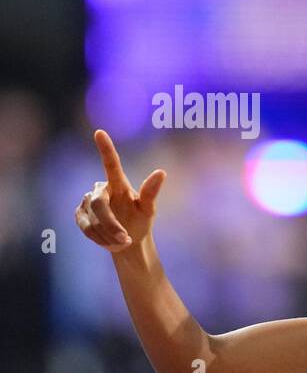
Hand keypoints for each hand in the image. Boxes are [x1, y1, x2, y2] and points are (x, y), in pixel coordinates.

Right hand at [74, 129, 165, 252]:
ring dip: (109, 235)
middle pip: (98, 204)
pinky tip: (110, 240)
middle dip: (111, 224)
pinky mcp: (79, 214)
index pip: (111, 164)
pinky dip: (100, 239)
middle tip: (125, 239)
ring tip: (122, 239)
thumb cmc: (140, 221)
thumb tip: (161, 172)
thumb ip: (151, 192)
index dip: (106, 148)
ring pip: (93, 221)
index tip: (100, 132)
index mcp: (119, 184)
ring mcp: (87, 201)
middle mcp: (100, 189)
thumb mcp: (148, 209)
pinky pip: (86, 229)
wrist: (128, 240)